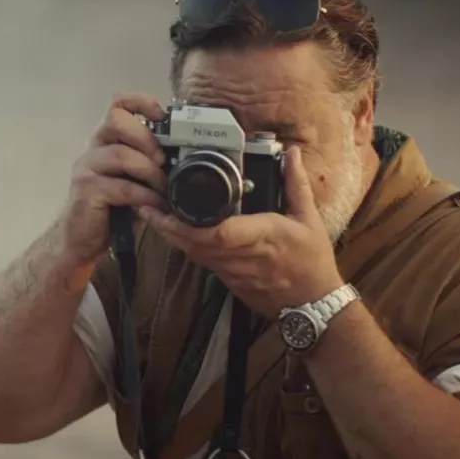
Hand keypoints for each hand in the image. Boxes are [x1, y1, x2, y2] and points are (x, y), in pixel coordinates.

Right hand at [58, 92, 168, 266]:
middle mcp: (93, 149)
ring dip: (150, 171)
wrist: (81, 241)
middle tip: (163, 160)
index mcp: (106, 140)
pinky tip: (155, 205)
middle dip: (146, 138)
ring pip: (121, 154)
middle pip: (116, 120)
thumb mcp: (134, 181)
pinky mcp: (87, 192)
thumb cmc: (112, 209)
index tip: (163, 117)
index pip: (118, 104)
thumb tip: (185, 157)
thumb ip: (149, 163)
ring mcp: (87, 169)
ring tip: (163, 188)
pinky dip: (145, 197)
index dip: (142, 102)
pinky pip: (122, 187)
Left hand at [138, 146, 344, 317]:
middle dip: (169, 225)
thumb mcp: (309, 219)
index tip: (174, 207)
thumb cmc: (311, 261)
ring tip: (151, 213)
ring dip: (170, 234)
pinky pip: (199, 260)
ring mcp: (230, 270)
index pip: (221, 232)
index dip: (192, 224)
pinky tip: (171, 230)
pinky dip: (183, 244)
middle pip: (195, 242)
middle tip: (147, 204)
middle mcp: (240, 255)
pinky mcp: (226, 279)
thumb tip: (292, 153)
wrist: (310, 304)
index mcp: (262, 236)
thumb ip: (296, 184)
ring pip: (192, 252)